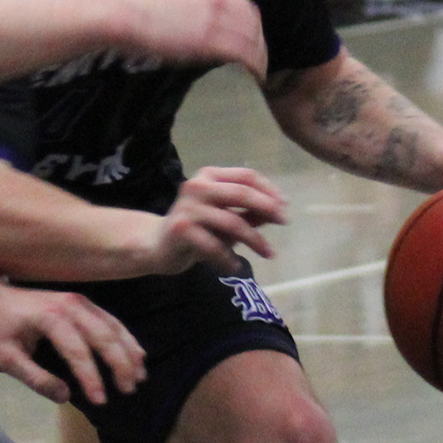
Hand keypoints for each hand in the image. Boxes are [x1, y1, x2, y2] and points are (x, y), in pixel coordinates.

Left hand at [0, 286, 146, 403]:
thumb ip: (34, 378)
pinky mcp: (84, 303)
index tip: (100, 401)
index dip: (91, 377)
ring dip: (129, 351)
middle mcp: (70, 306)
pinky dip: (126, 338)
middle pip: (103, 335)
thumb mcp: (6, 358)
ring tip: (140, 376)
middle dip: (119, 364)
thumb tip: (65, 397)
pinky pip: (111, 320)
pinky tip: (137, 354)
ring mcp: (79, 301)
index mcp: (49, 318)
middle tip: (129, 390)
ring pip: (112, 326)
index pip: (76, 351)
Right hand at [117, 0, 267, 78]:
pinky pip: (243, 52)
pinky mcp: (209, 39)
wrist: (120, 15)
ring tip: (256, 75)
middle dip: (257, 40)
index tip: (247, 36)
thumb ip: (181, 2)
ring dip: (258, 56)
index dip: (247, 20)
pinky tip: (252, 78)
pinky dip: (252, 65)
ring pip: (251, 37)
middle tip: (255, 61)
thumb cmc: (128, 8)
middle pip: (251, 18)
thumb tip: (183, 18)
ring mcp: (213, 17)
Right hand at [139, 167, 288, 274]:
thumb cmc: (197, 229)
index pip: (246, 176)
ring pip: (233, 222)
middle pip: (242, 193)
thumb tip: (278, 210)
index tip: (285, 205)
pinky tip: (236, 266)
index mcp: (209, 176)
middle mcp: (197, 186)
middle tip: (284, 222)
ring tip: (268, 253)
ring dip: (255, 240)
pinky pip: (216, 246)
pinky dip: (230, 258)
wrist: (157, 245)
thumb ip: (249, 212)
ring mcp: (188, 207)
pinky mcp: (182, 230)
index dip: (269, 189)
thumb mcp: (225, 217)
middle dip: (267, 208)